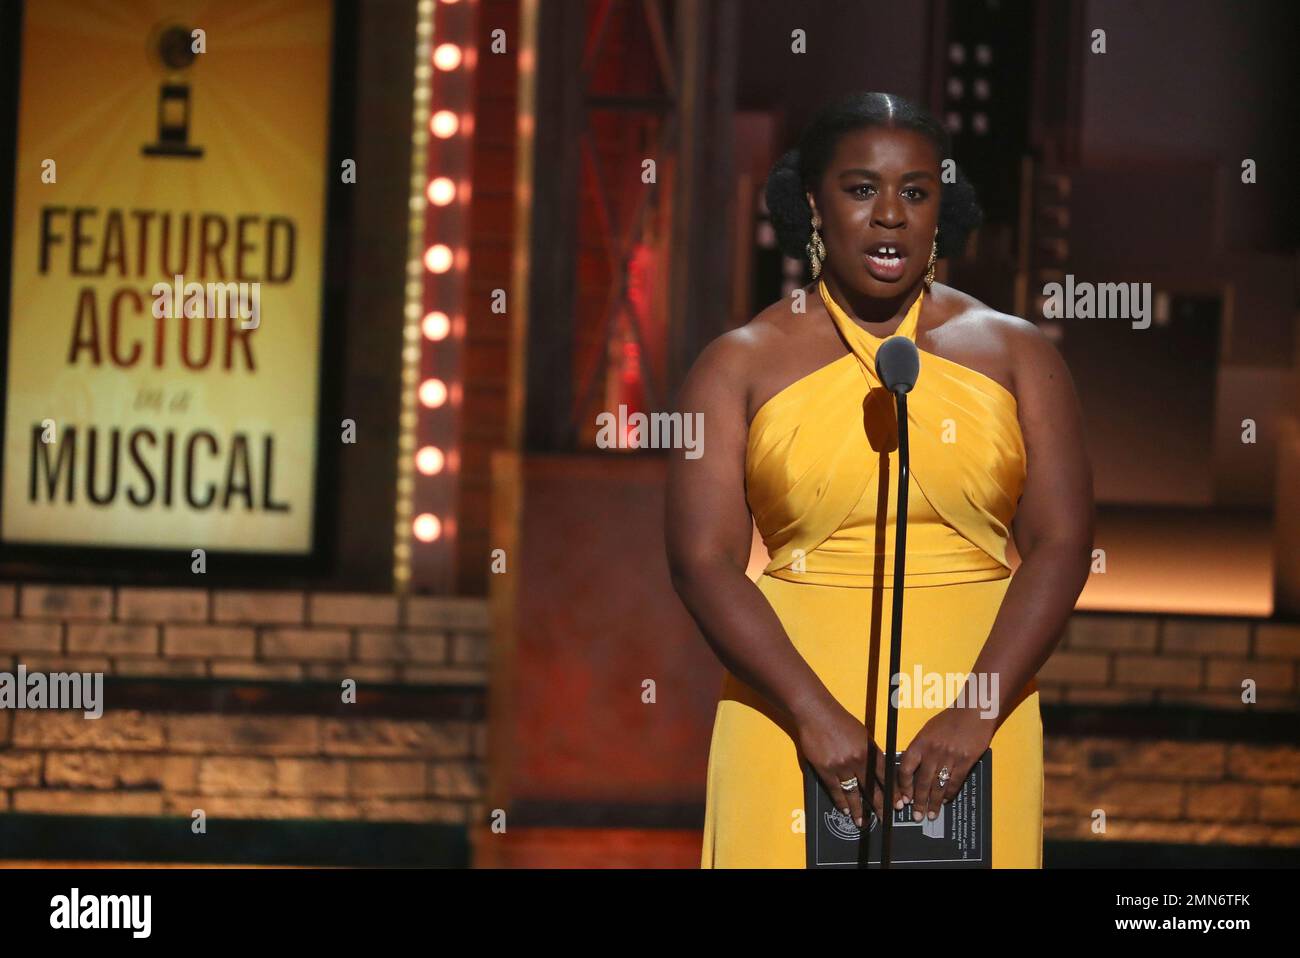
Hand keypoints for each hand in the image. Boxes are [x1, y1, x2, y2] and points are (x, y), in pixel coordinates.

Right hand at [793, 700, 888, 828]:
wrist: (817, 713)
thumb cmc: (839, 720)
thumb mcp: (862, 734)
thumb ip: (870, 752)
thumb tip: (877, 768)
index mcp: (870, 750)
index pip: (886, 776)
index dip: (893, 791)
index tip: (899, 803)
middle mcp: (858, 760)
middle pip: (872, 788)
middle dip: (880, 805)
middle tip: (885, 818)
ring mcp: (841, 766)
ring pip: (853, 793)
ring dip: (859, 810)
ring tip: (863, 822)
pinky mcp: (826, 769)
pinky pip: (836, 790)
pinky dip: (841, 801)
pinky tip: (845, 810)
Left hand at [895, 707, 993, 821]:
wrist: (974, 711)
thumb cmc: (949, 720)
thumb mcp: (928, 731)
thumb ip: (920, 749)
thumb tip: (912, 771)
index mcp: (920, 742)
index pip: (905, 768)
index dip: (903, 786)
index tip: (903, 799)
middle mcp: (933, 751)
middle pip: (922, 782)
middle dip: (918, 802)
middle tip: (916, 815)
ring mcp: (950, 757)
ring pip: (938, 785)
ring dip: (934, 803)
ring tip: (931, 814)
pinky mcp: (966, 761)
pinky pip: (955, 782)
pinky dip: (950, 793)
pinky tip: (946, 800)